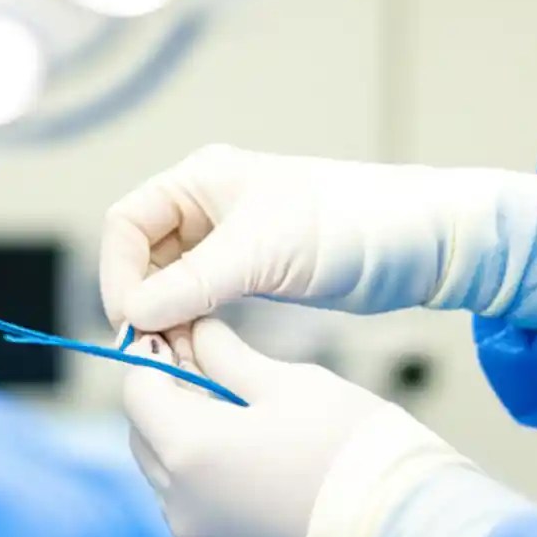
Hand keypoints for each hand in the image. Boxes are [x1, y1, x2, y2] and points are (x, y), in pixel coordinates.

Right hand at [100, 145, 536, 332]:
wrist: (419, 244)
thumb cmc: (350, 224)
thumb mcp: (261, 251)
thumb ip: (191, 283)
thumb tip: (132, 314)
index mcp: (200, 180)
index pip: (126, 224)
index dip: (117, 273)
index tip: (128, 320)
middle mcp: (205, 206)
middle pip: (140, 256)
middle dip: (139, 301)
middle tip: (150, 348)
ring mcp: (225, 241)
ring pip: (167, 283)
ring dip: (163, 319)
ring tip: (175, 356)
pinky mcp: (248, 273)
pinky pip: (196, 300)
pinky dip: (189, 325)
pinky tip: (197, 351)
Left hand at [122, 319, 530, 536]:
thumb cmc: (357, 451)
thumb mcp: (291, 383)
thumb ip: (227, 357)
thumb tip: (195, 333)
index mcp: (189, 449)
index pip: (137, 390)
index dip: (157, 359)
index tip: (183, 341)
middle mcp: (178, 504)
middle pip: (145, 435)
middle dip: (170, 401)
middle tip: (217, 376)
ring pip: (167, 479)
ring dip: (188, 447)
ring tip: (247, 426)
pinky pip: (195, 517)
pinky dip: (209, 489)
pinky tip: (259, 473)